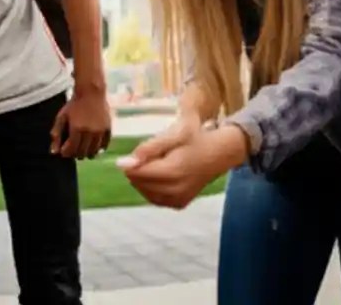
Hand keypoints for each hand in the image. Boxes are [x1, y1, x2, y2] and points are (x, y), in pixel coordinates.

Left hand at [50, 87, 111, 158]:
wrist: (91, 92)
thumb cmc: (74, 105)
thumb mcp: (61, 118)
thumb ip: (57, 135)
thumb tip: (54, 152)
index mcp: (76, 129)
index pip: (71, 150)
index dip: (66, 153)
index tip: (64, 151)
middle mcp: (89, 132)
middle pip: (82, 152)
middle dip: (75, 154)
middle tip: (72, 150)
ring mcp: (100, 131)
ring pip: (94, 151)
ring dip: (87, 153)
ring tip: (82, 149)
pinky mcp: (108, 129)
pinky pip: (104, 146)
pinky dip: (98, 148)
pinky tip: (92, 146)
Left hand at [120, 125, 248, 209]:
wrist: (217, 153)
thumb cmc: (194, 139)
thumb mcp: (172, 135)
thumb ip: (148, 149)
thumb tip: (123, 164)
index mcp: (173, 172)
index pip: (137, 174)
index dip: (131, 163)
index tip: (140, 152)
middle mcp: (176, 190)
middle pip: (139, 183)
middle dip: (139, 170)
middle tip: (154, 156)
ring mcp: (178, 200)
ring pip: (145, 192)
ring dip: (143, 179)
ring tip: (158, 164)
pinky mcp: (180, 204)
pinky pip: (155, 199)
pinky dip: (151, 188)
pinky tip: (159, 176)